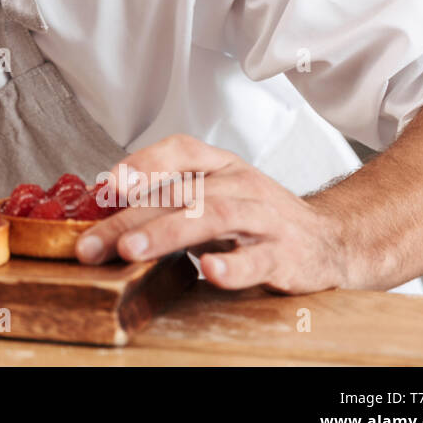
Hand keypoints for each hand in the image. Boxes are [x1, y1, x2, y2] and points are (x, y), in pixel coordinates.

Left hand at [74, 133, 350, 293]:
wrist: (329, 241)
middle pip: (182, 194)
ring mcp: (265, 218)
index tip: (108, 185)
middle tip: (93, 242)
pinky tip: (209, 272)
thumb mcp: (213, 197)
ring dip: (168, 233)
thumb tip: (101, 209)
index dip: (144, 163)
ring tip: (132, 250)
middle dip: (131, 218)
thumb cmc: (257, 219)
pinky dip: (233, 265)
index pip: (181, 151)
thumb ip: (166, 199)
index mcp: (222, 167)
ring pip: (215, 217)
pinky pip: (259, 258)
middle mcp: (242, 185)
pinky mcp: (286, 255)